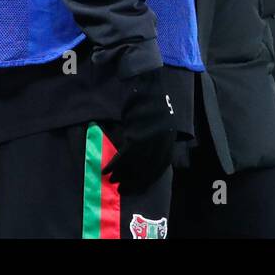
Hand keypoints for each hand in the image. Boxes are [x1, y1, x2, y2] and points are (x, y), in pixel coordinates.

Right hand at [103, 68, 176, 192]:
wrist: (148, 85)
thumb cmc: (151, 102)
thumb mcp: (159, 123)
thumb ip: (155, 139)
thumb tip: (146, 156)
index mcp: (168, 140)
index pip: (160, 166)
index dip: (149, 179)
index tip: (139, 187)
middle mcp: (161, 142)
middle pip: (148, 169)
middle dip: (135, 181)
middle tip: (124, 189)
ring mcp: (149, 139)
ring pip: (135, 164)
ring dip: (122, 175)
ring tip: (113, 182)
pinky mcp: (135, 134)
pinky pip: (124, 155)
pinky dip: (114, 164)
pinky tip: (106, 171)